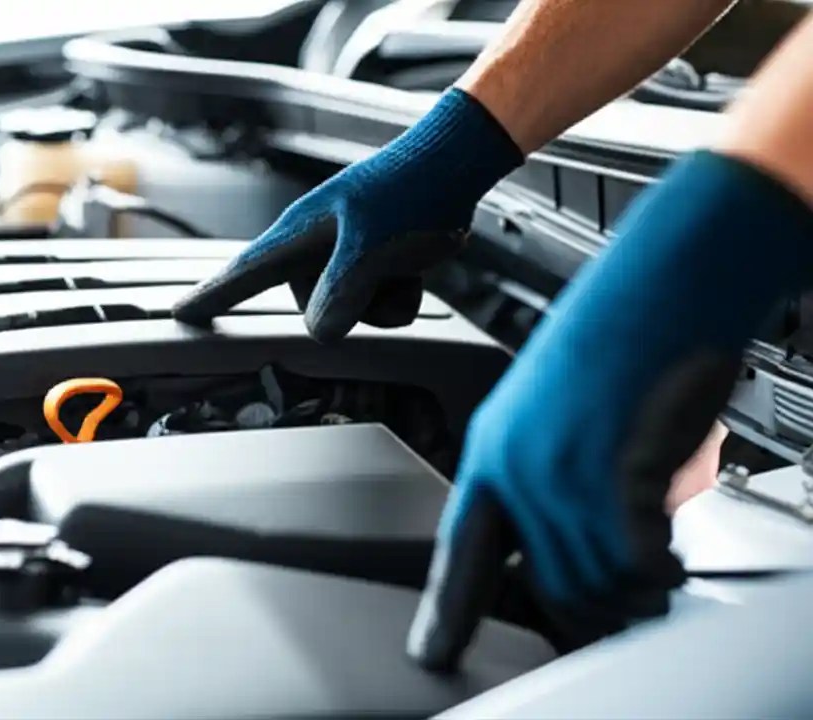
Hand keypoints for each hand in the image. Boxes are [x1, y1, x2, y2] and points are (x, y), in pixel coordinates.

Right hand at [173, 88, 522, 342]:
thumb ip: (342, 293)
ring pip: (346, 310)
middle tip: (381, 267)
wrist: (455, 162)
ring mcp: (342, 254)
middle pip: (311, 308)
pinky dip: (396, 293)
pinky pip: (373, 303)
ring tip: (401, 262)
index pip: (243, 273)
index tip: (180, 314)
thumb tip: (321, 331)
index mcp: (299, 234)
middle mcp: (313, 246)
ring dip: (380, 299)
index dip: (211, 298)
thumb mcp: (372, 246)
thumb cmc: (410, 189)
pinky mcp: (368, 260)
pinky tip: (411, 267)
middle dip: (350, 303)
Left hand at [407, 151, 812, 671]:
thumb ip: (550, 474)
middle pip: (545, 586)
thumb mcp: (558, 407)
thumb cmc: (620, 331)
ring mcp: (562, 471)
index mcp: (491, 448)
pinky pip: (636, 563)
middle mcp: (516, 465)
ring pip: (592, 581)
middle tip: (629, 594)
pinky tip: (670, 551)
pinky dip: (660, 568)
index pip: (459, 552)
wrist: (666, 275)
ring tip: (656, 564)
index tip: (431, 652)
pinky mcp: (616, 472)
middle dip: (592, 606)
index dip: (445, 612)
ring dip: (631, 587)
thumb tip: (574, 546)